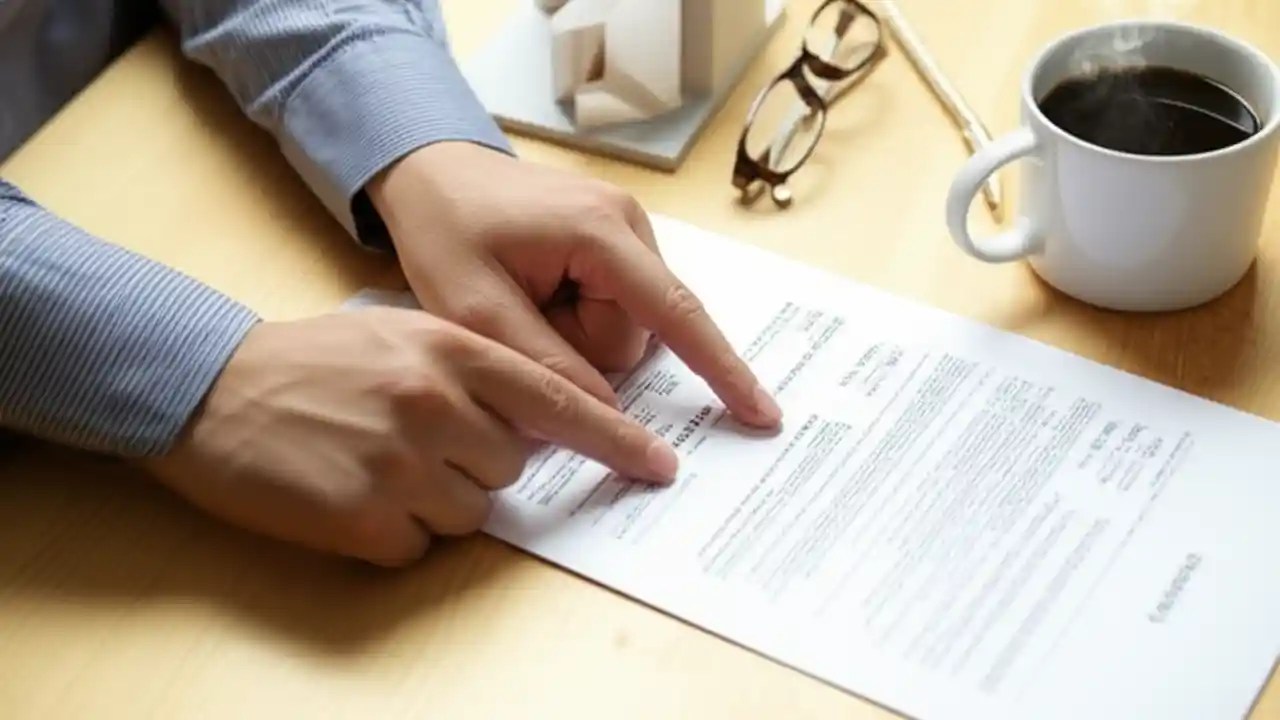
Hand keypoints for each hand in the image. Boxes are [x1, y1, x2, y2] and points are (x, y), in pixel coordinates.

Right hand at [144, 309, 679, 566]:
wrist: (211, 389)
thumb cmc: (312, 361)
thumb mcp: (401, 336)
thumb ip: (471, 370)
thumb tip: (530, 423)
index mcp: (447, 349)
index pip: (555, 399)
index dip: (614, 438)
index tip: (659, 464)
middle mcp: (431, 402)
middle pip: (512, 465)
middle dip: (478, 464)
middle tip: (419, 442)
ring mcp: (398, 461)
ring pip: (471, 511)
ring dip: (436, 500)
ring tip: (377, 464)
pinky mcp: (363, 517)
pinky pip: (418, 544)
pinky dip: (395, 530)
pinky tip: (352, 493)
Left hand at [366, 142, 782, 428]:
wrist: (431, 172)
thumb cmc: (446, 232)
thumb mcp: (474, 311)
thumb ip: (545, 367)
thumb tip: (611, 418)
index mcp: (600, 232)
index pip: (676, 314)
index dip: (719, 370)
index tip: (761, 413)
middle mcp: (630, 223)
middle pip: (634, 335)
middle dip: (579, 347)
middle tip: (518, 314)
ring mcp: (627, 228)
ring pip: (624, 328)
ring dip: (574, 334)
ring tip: (524, 298)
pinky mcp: (616, 241)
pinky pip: (615, 309)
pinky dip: (577, 317)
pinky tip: (541, 292)